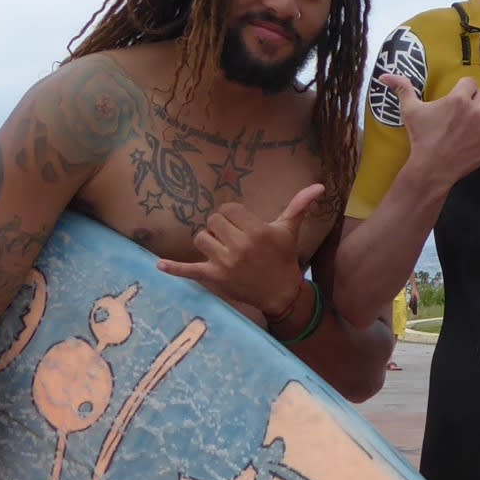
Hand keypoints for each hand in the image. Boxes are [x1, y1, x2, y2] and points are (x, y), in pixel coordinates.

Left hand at [158, 184, 326, 319]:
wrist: (281, 293)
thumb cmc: (284, 258)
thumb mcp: (290, 230)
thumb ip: (299, 206)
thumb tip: (319, 185)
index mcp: (256, 231)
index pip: (228, 209)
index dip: (232, 214)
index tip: (240, 223)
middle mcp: (239, 246)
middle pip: (212, 221)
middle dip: (220, 226)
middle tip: (232, 236)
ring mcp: (224, 263)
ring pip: (201, 239)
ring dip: (207, 241)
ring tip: (220, 248)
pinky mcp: (214, 278)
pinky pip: (189, 270)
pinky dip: (174, 268)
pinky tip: (159, 265)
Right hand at [387, 74, 479, 188]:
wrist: (430, 168)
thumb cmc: (421, 138)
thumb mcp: (410, 111)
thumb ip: (402, 88)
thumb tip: (385, 74)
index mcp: (460, 98)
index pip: (470, 84)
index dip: (463, 93)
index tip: (454, 105)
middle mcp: (477, 109)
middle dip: (476, 104)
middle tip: (461, 119)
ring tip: (474, 128)